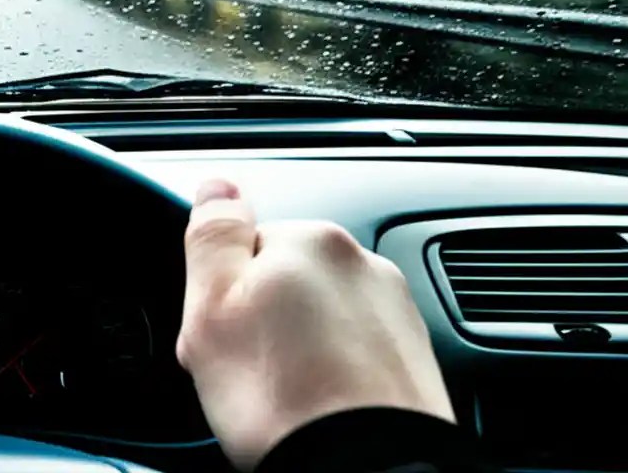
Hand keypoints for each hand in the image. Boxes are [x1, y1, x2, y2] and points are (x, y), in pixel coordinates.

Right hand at [176, 180, 452, 469]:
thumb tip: (217, 183)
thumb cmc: (284, 400)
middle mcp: (363, 264)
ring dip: (300, 349)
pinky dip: (334, 376)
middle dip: (263, 320)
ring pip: (320, 320)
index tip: (222, 338)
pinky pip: (354, 355)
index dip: (221, 299)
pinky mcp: (415, 359)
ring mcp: (395, 311)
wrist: (366, 468)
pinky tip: (320, 408)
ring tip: (287, 399)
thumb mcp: (213, 309)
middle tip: (248, 372)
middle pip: (285, 282)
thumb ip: (213, 236)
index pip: (244, 252)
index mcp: (310, 240)